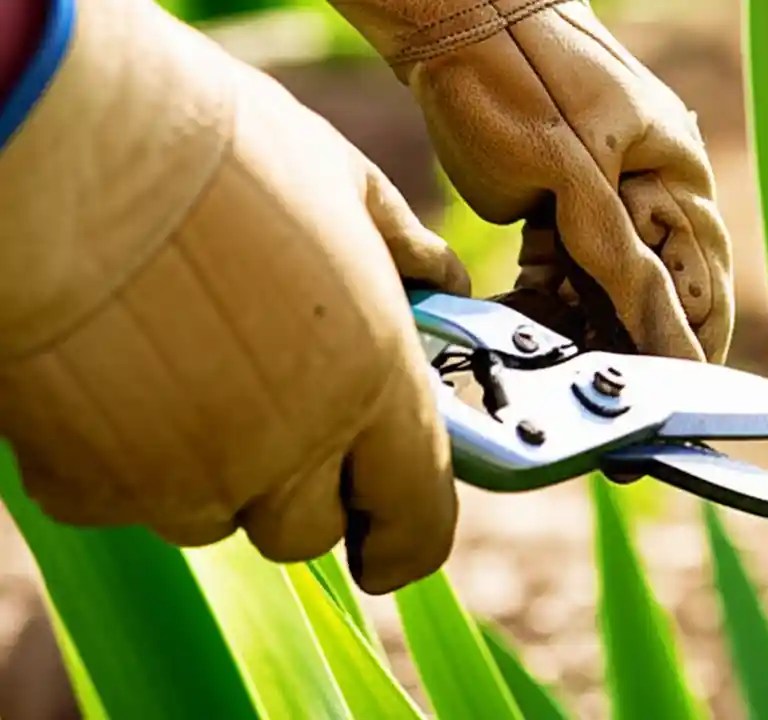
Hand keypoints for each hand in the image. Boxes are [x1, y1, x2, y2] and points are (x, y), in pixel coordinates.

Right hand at [0, 0, 468, 593]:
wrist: (56, 140)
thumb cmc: (211, 146)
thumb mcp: (344, 182)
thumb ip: (407, 253)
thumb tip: (445, 283)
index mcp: (369, 384)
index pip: (417, 521)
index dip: (408, 534)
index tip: (392, 534)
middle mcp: (284, 451)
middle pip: (307, 529)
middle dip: (302, 486)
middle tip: (275, 407)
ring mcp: (180, 477)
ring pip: (212, 514)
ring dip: (211, 465)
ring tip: (183, 359)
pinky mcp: (85, 483)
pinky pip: (122, 497)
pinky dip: (123, 454)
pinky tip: (114, 367)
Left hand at [329, 0, 734, 362]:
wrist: (446, 19)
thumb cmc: (518, 75)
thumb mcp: (576, 174)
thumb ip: (624, 260)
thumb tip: (670, 340)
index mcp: (678, 175)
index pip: (702, 287)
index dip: (686, 349)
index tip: (663, 402)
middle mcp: (649, 191)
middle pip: (656, 293)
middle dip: (628, 343)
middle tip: (594, 386)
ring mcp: (603, 198)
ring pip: (607, 288)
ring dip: (581, 324)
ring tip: (552, 358)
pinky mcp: (559, 204)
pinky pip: (567, 268)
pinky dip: (547, 296)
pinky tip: (526, 318)